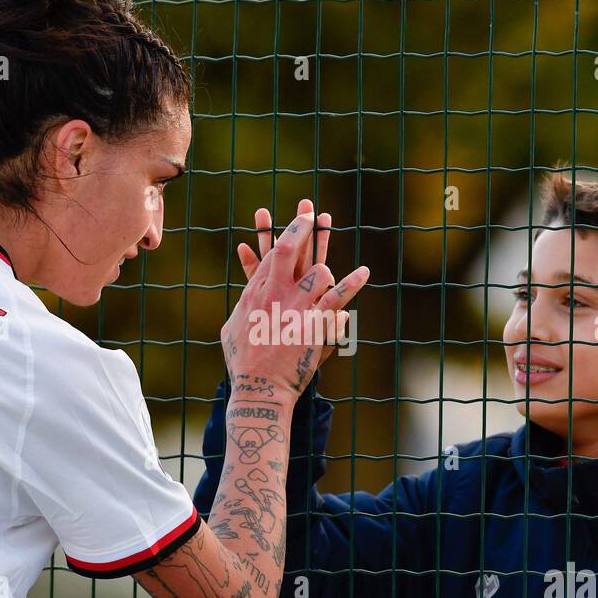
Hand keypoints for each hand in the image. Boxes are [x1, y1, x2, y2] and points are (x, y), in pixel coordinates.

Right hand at [221, 199, 367, 397]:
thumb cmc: (242, 362)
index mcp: (256, 292)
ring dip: (325, 261)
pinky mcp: (314, 322)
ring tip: (329, 253)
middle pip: (291, 249)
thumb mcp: (232, 328)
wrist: (258, 387)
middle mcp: (276, 293)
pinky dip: (352, 283)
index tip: (294, 220)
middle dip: (303, 226)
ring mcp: (296, 306)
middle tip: (311, 210)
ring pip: (317, 270)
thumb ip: (243, 307)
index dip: (283, 232)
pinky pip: (338, 297)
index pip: (271, 254)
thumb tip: (247, 297)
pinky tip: (364, 272)